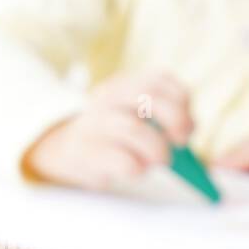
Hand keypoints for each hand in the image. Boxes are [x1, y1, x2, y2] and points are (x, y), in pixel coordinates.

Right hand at [24, 71, 193, 189]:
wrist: (62, 150)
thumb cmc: (111, 136)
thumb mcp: (134, 114)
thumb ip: (162, 118)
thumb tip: (186, 135)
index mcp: (124, 85)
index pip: (160, 79)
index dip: (182, 101)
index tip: (186, 125)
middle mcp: (109, 99)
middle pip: (149, 96)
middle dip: (176, 120)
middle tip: (181, 142)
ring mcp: (95, 124)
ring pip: (134, 129)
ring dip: (157, 149)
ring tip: (160, 160)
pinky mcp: (87, 153)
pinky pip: (122, 161)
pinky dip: (138, 168)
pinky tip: (134, 169)